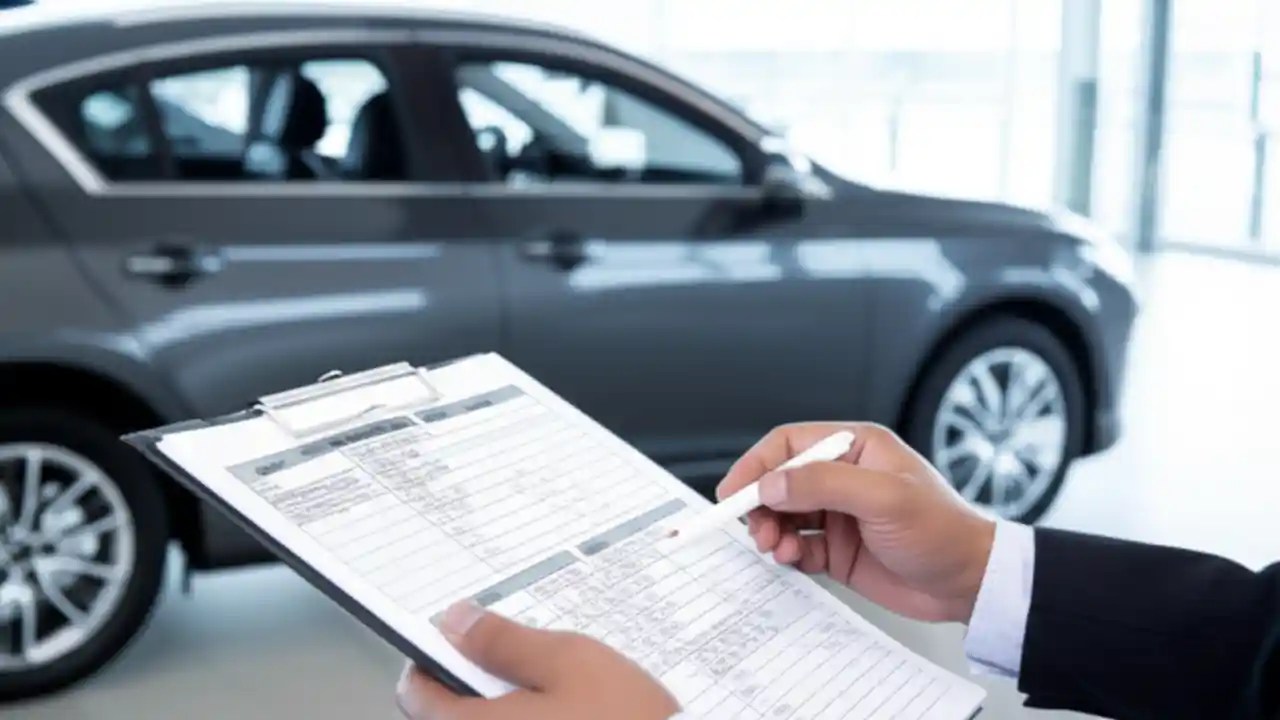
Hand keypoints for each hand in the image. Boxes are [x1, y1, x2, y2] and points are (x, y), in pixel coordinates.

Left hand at [396, 601, 678, 719]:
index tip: (462, 641)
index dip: (435, 659)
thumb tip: (454, 620)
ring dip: (508, 708)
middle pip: (448, 718)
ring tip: (557, 696)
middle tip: (525, 667)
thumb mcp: (568, 660)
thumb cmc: (622, 719)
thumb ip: (504, 640)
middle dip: (476, 687)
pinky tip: (572, 717)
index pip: (415, 693)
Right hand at [718, 422, 995, 622]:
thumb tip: (771, 483)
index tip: (734, 491)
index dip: (757, 466)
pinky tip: (793, 559)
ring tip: (777, 548)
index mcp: (855, 448)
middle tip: (755, 528)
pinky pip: (798, 546)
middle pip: (779, 482)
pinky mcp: (839, 549)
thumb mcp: (883, 498)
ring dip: (772, 531)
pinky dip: (788, 553)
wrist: (970, 582)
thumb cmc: (942, 529)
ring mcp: (839, 514)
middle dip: (760, 504)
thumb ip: (823, 484)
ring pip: (784, 515)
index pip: (789, 445)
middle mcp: (843, 477)